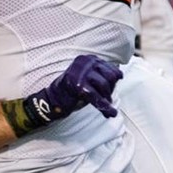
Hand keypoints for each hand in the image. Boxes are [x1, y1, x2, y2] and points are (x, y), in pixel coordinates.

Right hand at [4, 54, 122, 135]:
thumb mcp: (88, 77)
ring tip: (105, 106)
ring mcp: (80, 73)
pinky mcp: (78, 86)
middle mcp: (85, 63)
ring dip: (107, 99)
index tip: (110, 91)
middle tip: (106, 99)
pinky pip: (97, 98)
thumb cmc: (73, 90)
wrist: (52, 99)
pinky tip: (111, 114)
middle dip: (111, 90)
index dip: (114, 82)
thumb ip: (102, 74)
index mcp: (88, 59)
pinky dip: (105, 107)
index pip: (112, 69)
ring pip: (105, 86)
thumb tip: (120, 75)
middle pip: (110, 77)